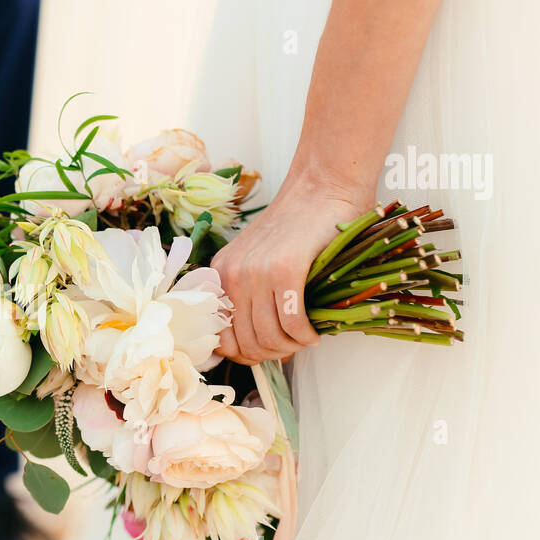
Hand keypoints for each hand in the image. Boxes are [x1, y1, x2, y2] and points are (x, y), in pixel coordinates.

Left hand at [211, 170, 371, 365]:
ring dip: (292, 347)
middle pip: (246, 344)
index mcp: (219, 275)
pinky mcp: (285, 270)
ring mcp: (256, 273)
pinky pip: (293, 323)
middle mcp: (231, 275)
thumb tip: (259, 349)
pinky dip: (307, 335)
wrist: (321, 185)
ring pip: (269, 337)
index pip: (221, 338)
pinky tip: (316, 330)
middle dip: (272, 354)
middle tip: (293, 347)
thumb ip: (250, 296)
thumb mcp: (257, 259)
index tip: (268, 351)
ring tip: (306, 338)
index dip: (246, 354)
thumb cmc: (296, 226)